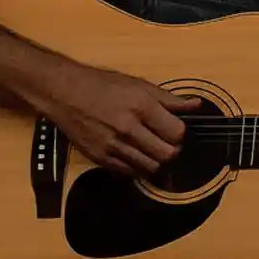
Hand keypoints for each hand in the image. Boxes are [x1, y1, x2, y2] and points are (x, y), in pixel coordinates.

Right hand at [41, 63, 200, 175]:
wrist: (63, 92)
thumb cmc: (101, 85)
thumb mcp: (137, 85)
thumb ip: (168, 99)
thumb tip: (196, 105)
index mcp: (141, 107)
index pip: (177, 133)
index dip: (180, 134)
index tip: (175, 130)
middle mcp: (128, 128)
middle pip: (167, 155)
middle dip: (172, 151)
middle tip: (166, 143)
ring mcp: (113, 146)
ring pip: (150, 167)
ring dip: (156, 161)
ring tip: (151, 149)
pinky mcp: (100, 158)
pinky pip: (129, 173)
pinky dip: (137, 167)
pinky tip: (134, 155)